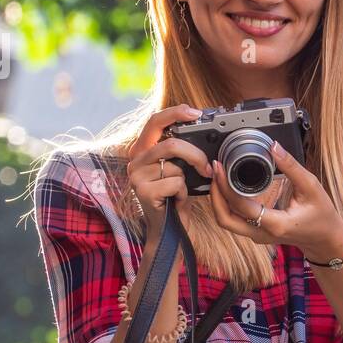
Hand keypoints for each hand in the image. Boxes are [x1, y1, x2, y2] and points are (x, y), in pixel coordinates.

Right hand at [124, 103, 212, 241]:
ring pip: (175, 166)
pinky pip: (176, 183)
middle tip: (207, 166)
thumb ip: (181, 151)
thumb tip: (201, 131)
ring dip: (188, 180)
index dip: (175, 113)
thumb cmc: (174, 198)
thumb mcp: (178, 169)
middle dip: (195, 154)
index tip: (196, 113)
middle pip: (170, 144)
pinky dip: (183, 193)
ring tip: (183, 191)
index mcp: (142, 150)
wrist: (168, 230)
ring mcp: (136, 176)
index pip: (154, 121)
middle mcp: (135, 161)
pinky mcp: (143, 191)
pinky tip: (176, 201)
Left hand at [208, 141, 342, 262]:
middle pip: (225, 220)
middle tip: (215, 172)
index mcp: (275, 224)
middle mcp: (262, 233)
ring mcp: (257, 235)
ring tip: (218, 177)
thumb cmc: (322, 216)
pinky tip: (227, 188)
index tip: (220, 168)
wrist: (325, 240)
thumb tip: (274, 147)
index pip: (241, 206)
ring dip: (218, 201)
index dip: (226, 187)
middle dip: (215, 196)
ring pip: (226, 222)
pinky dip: (227, 205)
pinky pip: (234, 220)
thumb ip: (291, 167)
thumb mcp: (311, 187)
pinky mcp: (256, 233)